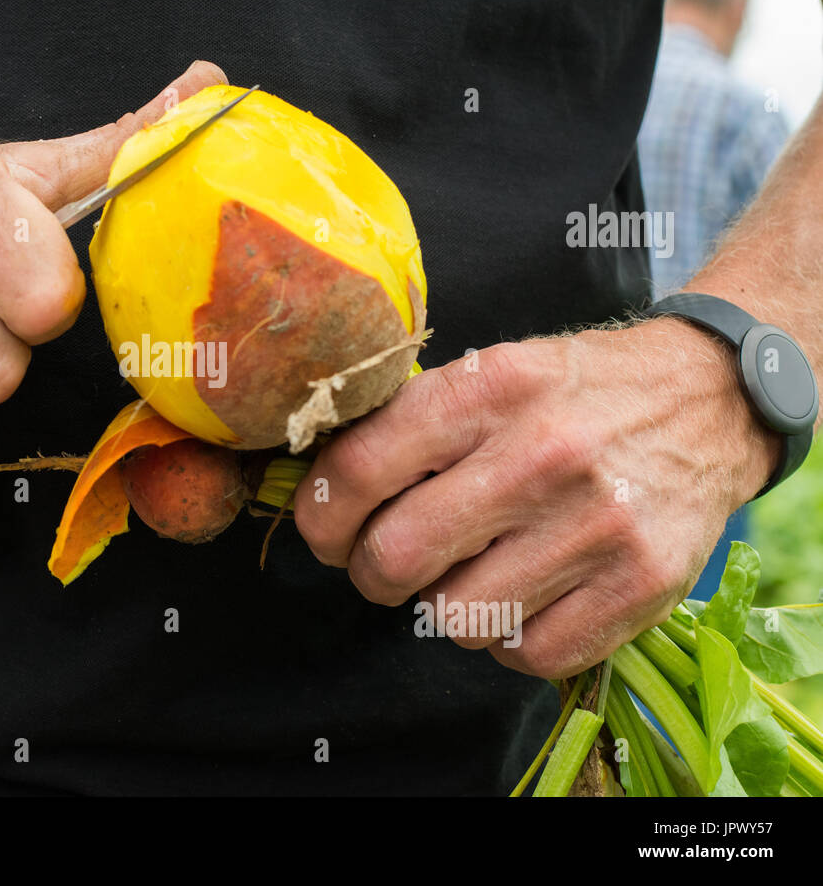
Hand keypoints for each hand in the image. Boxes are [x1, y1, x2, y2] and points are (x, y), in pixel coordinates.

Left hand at [294, 317, 779, 677]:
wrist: (708, 397)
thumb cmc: (572, 391)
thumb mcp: (490, 371)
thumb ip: (409, 423)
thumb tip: (318, 490)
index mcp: (487, 390)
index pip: (357, 471)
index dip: (320, 517)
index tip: (326, 532)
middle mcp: (539, 456)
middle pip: (396, 558)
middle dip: (371, 573)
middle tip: (387, 563)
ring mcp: (595, 526)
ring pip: (456, 619)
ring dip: (445, 607)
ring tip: (471, 571)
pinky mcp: (642, 585)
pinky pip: (528, 655)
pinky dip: (509, 641)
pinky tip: (521, 596)